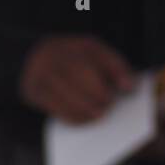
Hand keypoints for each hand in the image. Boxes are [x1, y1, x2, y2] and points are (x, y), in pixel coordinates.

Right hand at [19, 35, 134, 123]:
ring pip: (65, 90)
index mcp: (77, 43)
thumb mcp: (94, 57)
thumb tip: (129, 87)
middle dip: (96, 92)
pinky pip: (54, 105)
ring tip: (98, 116)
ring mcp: (42, 71)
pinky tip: (83, 120)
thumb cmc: (73, 62)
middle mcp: (58, 53)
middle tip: (108, 107)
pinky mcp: (34, 89)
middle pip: (78, 71)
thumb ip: (113, 67)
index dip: (116, 69)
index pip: (99, 53)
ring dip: (84, 107)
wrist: (34, 60)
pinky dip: (71, 115)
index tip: (129, 88)